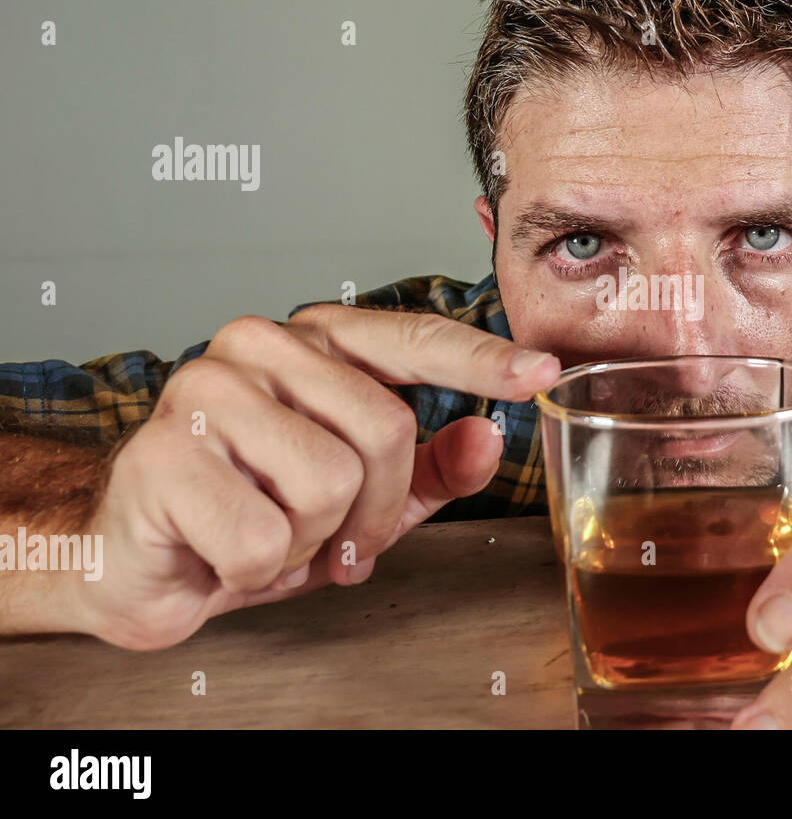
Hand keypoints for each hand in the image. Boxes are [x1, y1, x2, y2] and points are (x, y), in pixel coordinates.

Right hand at [72, 307, 559, 649]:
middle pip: (386, 430)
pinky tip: (221, 551)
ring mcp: (204, 392)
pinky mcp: (161, 454)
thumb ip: (430, 468)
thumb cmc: (249, 514)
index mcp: (313, 344)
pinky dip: (256, 569)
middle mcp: (258, 347)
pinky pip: (264, 537)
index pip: (413, 339)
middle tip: (333, 536)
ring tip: (270, 533)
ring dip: (312, 541)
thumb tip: (488, 436)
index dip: (482, 360)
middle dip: (374, 510)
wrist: (135, 556)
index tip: (540, 371)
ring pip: (331, 484)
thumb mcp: (360, 498)